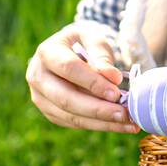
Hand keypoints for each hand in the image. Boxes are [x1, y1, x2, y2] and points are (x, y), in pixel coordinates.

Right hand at [26, 23, 140, 133]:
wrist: (67, 53)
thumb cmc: (83, 44)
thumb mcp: (93, 39)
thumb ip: (102, 56)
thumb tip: (113, 77)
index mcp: (46, 52)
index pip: (69, 69)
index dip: (92, 82)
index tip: (115, 93)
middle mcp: (37, 76)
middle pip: (66, 98)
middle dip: (97, 109)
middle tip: (124, 114)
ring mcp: (40, 97)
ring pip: (71, 116)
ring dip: (101, 122)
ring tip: (128, 123)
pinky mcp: (50, 112)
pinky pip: (74, 123)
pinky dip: (99, 125)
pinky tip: (120, 125)